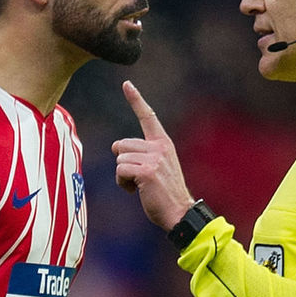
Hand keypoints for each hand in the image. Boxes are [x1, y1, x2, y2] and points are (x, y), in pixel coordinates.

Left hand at [111, 80, 194, 229]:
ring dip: (123, 176)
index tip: (126, 84)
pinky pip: (120, 170)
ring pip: (119, 159)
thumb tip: (116, 147)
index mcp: (163, 143)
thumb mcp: (158, 167)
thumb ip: (142, 154)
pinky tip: (137, 191)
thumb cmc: (165, 194)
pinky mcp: (146, 171)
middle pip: (121, 145)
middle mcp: (159, 147)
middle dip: (122, 161)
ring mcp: (154, 159)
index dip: (136, 100)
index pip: (148, 117)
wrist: (179, 212)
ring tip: (140, 186)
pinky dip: (123, 183)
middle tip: (138, 177)